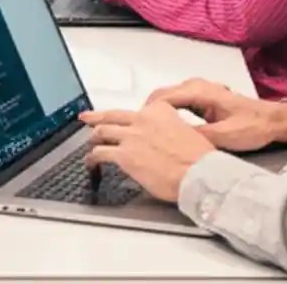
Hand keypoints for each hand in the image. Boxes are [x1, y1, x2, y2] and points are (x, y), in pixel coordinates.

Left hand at [80, 102, 215, 201]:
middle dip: (97, 116)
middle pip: (113, 116)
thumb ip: (171, 129)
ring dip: (94, 138)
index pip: (137, 111)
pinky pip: (99, 153)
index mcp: (159, 111)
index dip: (129, 119)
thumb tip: (165, 140)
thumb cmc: (200, 158)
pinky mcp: (124, 155)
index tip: (125, 121)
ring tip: (90, 143)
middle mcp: (142, 119)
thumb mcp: (188, 131)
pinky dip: (92, 158)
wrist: (199, 174)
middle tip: (86, 117)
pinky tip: (91, 163)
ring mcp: (131, 136)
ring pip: (102, 131)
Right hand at [146, 77, 286, 151]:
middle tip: (140, 133)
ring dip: (157, 112)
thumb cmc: (252, 127)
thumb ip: (197, 136)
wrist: (273, 121)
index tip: (139, 129)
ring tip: (148, 132)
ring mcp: (200, 90)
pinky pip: (178, 101)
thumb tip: (171, 140)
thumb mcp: (225, 136)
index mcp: (200, 92)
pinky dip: (168, 112)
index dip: (148, 113)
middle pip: (162, 95)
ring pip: (169, 98)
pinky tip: (164, 128)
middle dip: (148, 112)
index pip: (163, 98)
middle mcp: (197, 86)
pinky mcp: (203, 98)